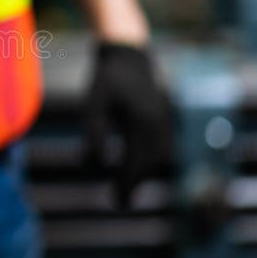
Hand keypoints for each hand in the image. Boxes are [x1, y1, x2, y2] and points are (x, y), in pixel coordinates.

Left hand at [83, 43, 170, 208]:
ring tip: (126, 189)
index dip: (126, 183)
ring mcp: (164, 120)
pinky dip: (150, 161)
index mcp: (142, 121)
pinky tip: (136, 168)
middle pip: (150, 163)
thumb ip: (94, 134)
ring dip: (144, 174)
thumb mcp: (93, 105)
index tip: (116, 201)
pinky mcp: (163, 118)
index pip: (136, 161)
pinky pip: (161, 146)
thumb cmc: (107, 80)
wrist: (128, 55)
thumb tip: (92, 166)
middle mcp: (158, 123)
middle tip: (119, 203)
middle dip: (135, 183)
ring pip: (158, 156)